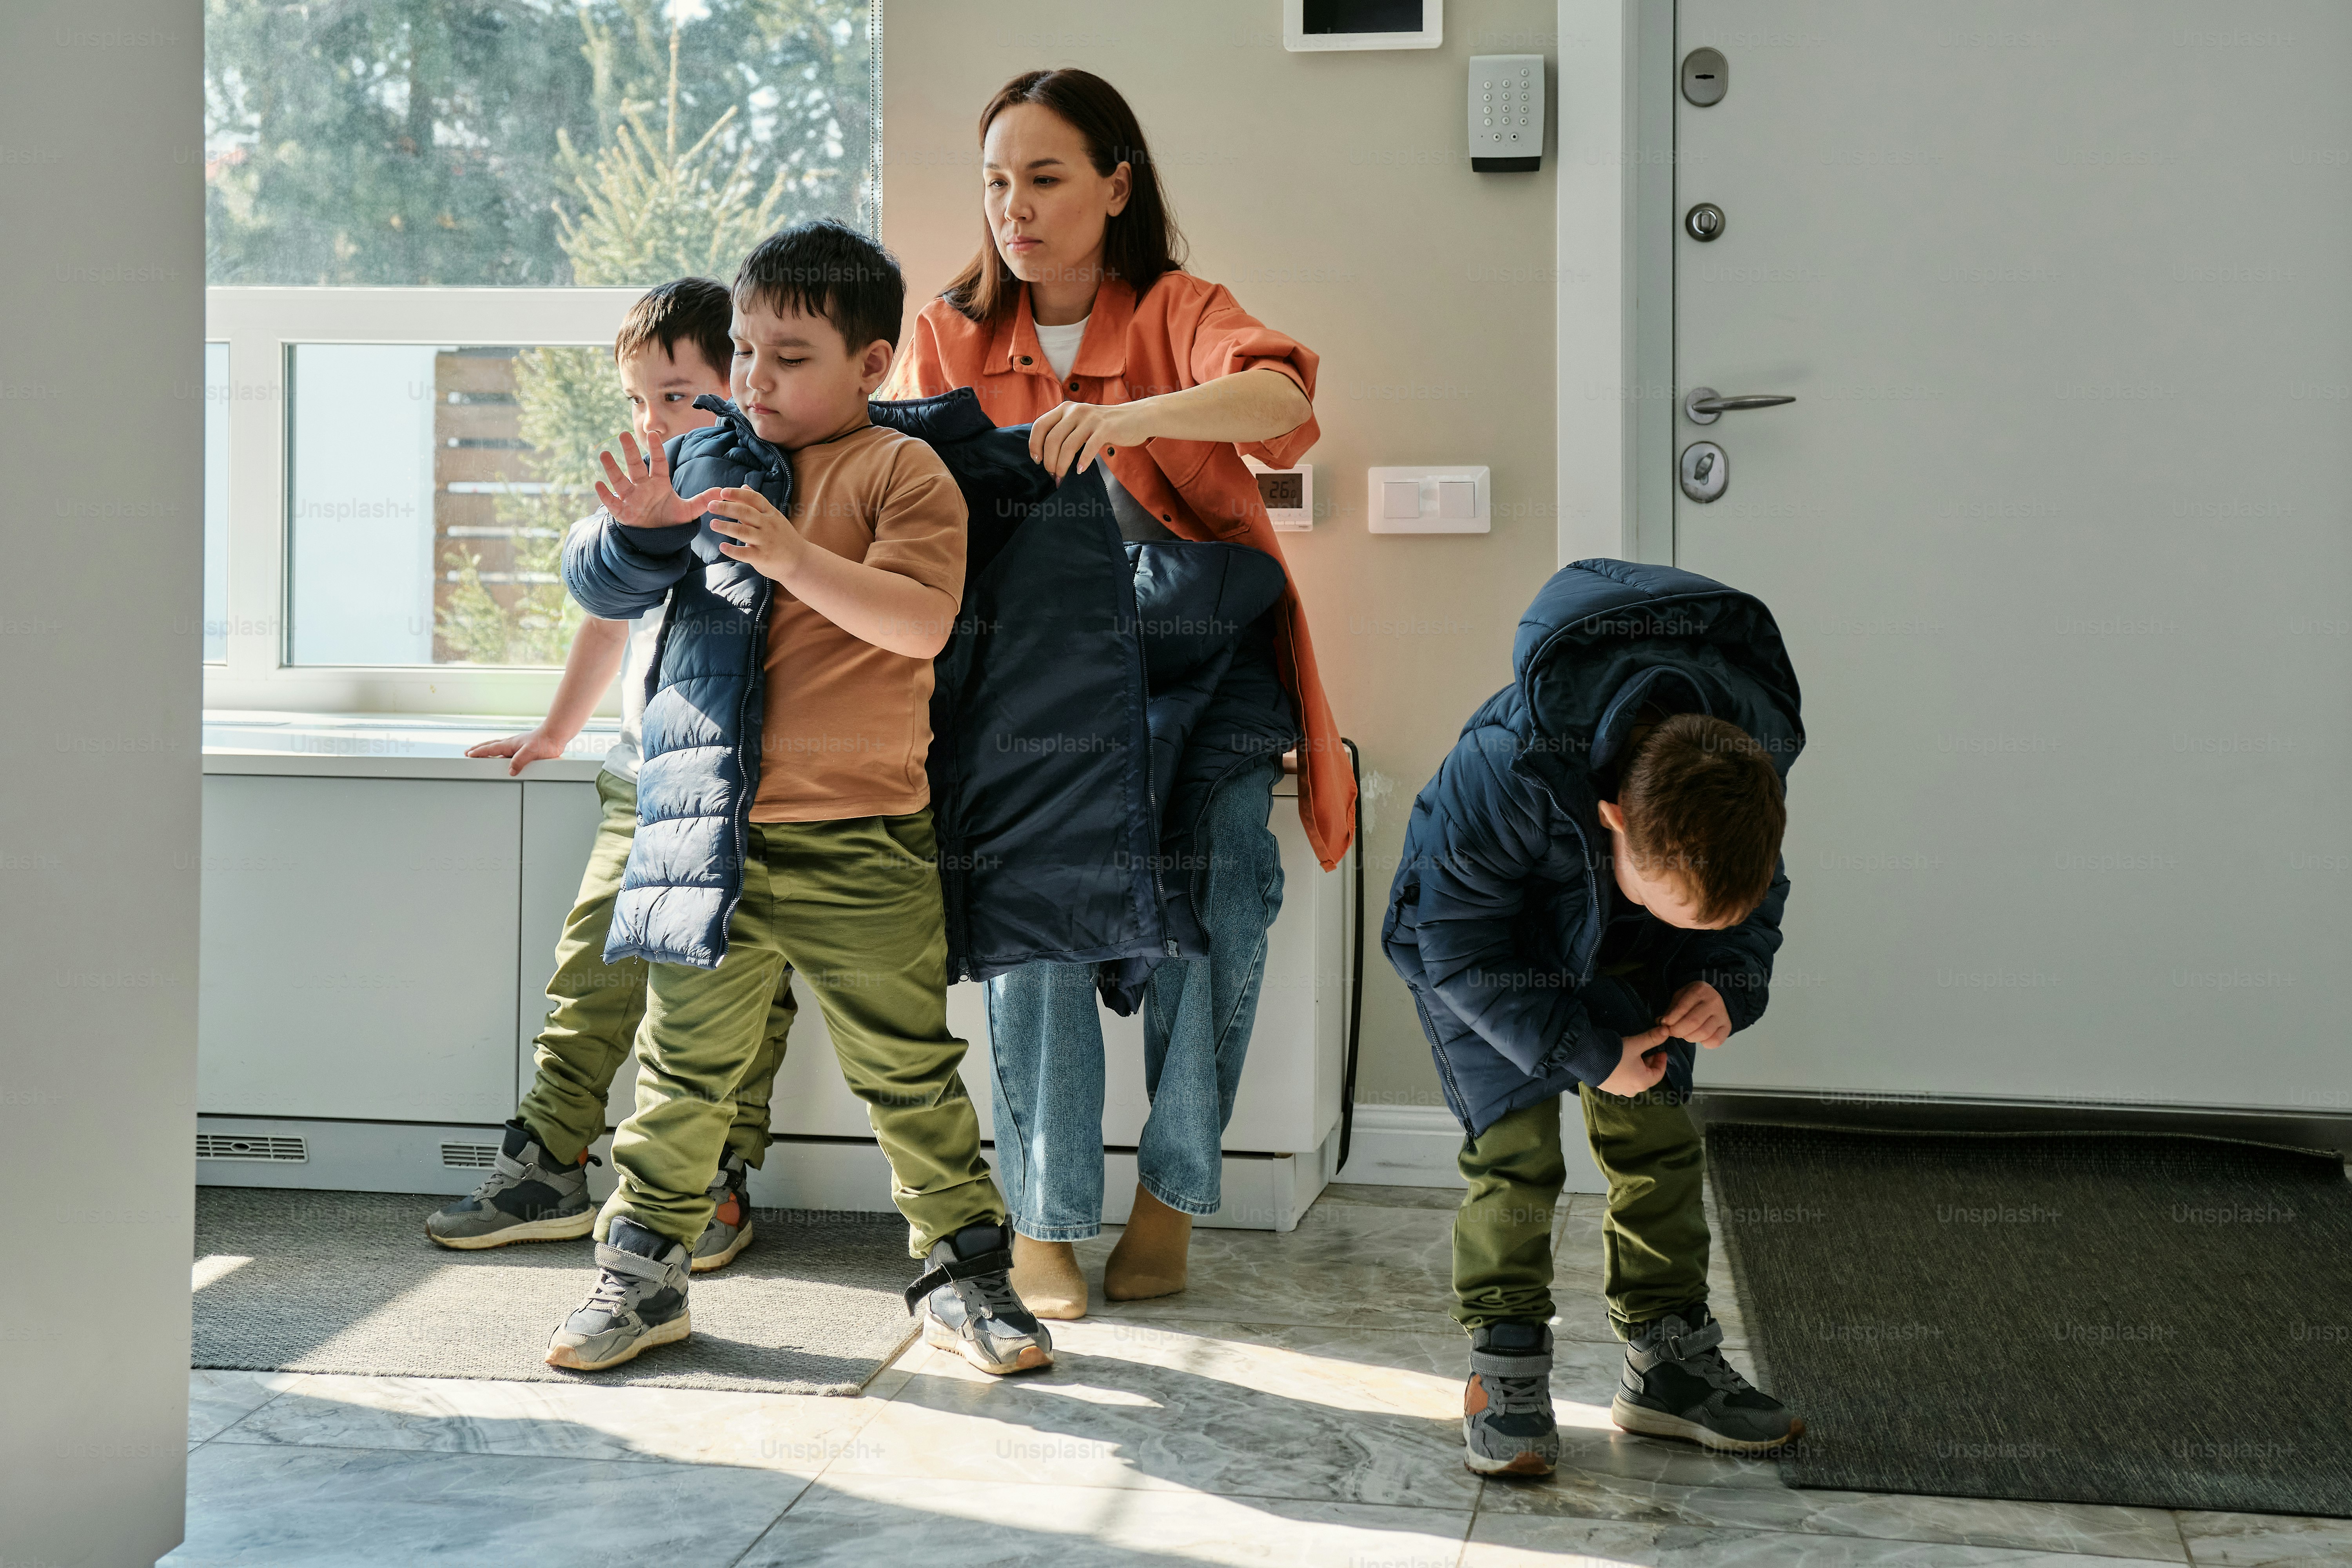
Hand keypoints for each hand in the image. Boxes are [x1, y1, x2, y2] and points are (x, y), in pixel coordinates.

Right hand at [465, 728, 567, 776]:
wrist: (556, 735)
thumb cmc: (544, 742)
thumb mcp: (531, 752)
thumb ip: (519, 761)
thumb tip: (510, 771)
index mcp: (510, 744)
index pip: (490, 749)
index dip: (479, 752)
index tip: (469, 754)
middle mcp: (512, 744)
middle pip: (491, 746)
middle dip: (479, 749)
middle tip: (468, 752)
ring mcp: (517, 745)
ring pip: (498, 748)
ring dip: (488, 750)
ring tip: (481, 754)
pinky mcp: (524, 748)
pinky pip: (508, 751)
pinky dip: (500, 753)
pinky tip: (503, 757)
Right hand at [592, 430, 723, 529]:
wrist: (657, 539)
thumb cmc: (669, 520)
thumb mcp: (688, 512)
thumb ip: (702, 500)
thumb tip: (722, 492)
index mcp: (659, 483)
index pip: (658, 463)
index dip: (656, 450)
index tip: (654, 434)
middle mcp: (643, 487)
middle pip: (635, 466)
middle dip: (630, 451)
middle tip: (623, 434)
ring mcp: (631, 498)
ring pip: (620, 481)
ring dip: (612, 468)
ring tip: (604, 454)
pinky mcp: (622, 512)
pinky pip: (612, 502)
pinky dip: (605, 495)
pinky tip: (597, 483)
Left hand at [706, 484, 807, 583]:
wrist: (801, 561)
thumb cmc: (784, 538)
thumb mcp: (774, 517)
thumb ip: (757, 503)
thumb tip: (744, 485)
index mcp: (770, 514)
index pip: (753, 499)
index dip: (737, 494)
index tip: (722, 492)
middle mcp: (768, 526)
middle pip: (745, 513)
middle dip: (726, 508)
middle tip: (710, 506)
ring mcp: (766, 542)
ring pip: (743, 531)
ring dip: (726, 527)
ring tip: (712, 524)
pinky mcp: (763, 558)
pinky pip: (745, 553)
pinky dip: (733, 550)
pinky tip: (722, 546)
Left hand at [1029, 398, 1148, 479]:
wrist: (1135, 418)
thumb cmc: (1103, 425)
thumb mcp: (1080, 422)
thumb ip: (1064, 431)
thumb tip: (1045, 454)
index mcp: (1065, 408)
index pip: (1040, 425)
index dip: (1034, 444)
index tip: (1037, 460)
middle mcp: (1076, 410)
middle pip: (1053, 439)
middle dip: (1049, 461)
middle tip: (1052, 474)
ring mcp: (1091, 418)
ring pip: (1068, 445)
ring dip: (1062, 465)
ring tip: (1062, 477)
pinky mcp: (1106, 428)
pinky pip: (1089, 448)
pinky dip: (1082, 462)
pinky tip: (1079, 471)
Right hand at [1597, 1025, 1671, 1097]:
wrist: (1587, 1059)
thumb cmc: (1616, 1054)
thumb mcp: (1636, 1044)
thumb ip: (1652, 1038)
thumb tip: (1667, 1031)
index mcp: (1643, 1082)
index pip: (1659, 1073)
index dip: (1662, 1060)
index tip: (1660, 1050)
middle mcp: (1633, 1090)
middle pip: (1647, 1076)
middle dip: (1649, 1063)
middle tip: (1647, 1050)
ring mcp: (1619, 1091)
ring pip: (1634, 1079)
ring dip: (1637, 1068)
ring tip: (1633, 1055)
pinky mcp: (1608, 1088)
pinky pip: (1622, 1080)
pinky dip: (1626, 1072)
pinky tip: (1620, 1062)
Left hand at [1660, 981, 1732, 1048]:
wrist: (1716, 995)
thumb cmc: (1694, 998)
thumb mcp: (1681, 996)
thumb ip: (1671, 1009)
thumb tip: (1662, 1024)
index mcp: (1699, 990)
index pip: (1682, 1008)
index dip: (1671, 1020)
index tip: (1664, 1025)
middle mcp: (1713, 1002)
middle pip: (1693, 1023)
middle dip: (1678, 1031)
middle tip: (1672, 1032)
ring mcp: (1722, 1014)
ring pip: (1704, 1033)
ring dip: (1689, 1038)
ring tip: (1685, 1034)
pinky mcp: (1727, 1026)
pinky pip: (1716, 1041)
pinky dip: (1704, 1043)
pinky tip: (1699, 1037)